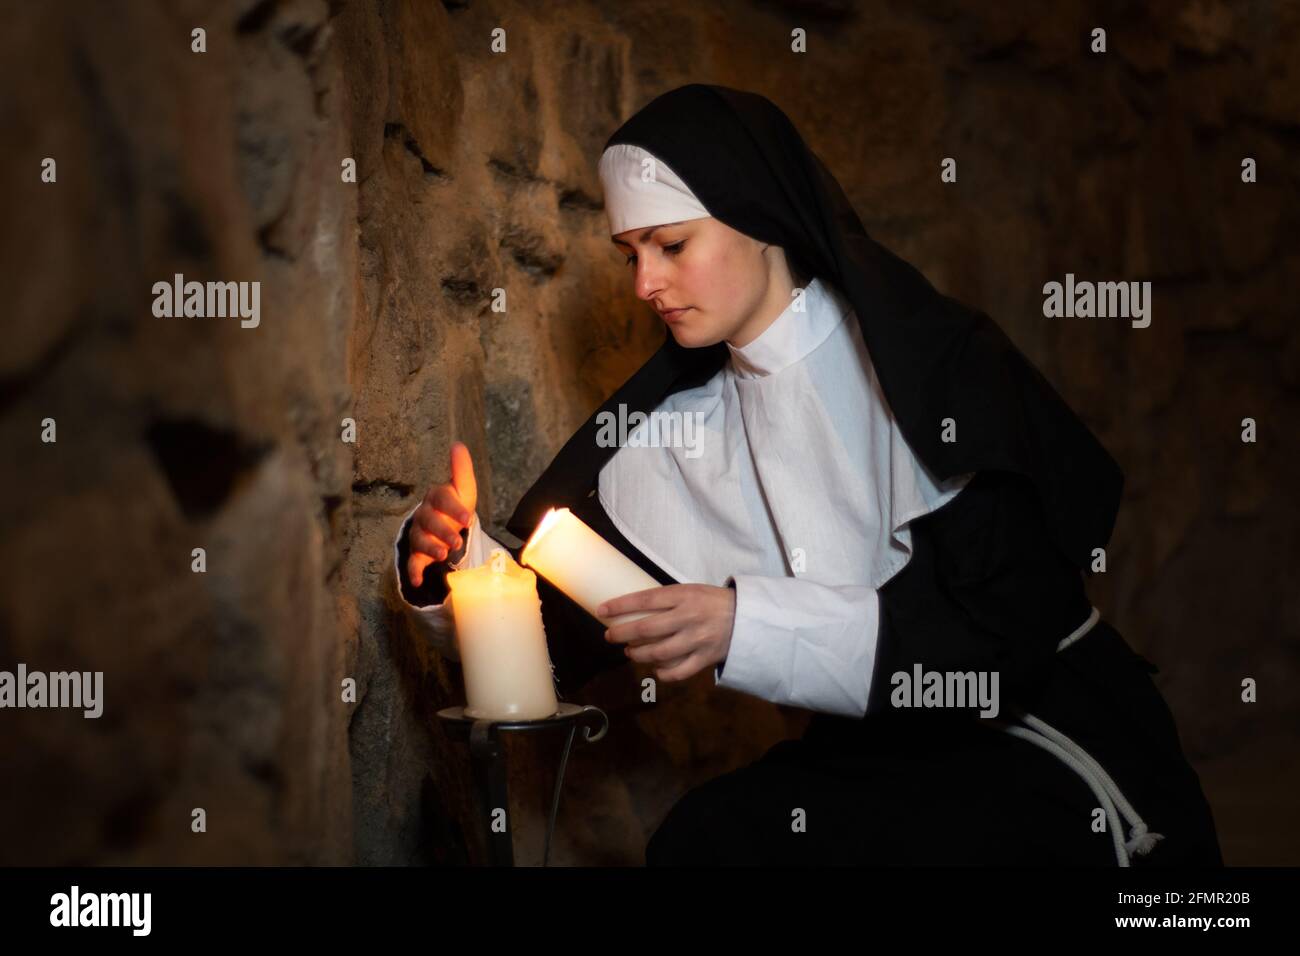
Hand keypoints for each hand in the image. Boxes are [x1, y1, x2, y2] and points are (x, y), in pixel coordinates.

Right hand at [407, 441, 477, 587]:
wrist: (443, 524)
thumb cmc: (455, 505)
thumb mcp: (463, 489)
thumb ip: (461, 469)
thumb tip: (458, 444)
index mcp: (436, 497)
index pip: (442, 500)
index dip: (453, 509)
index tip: (467, 518)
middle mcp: (424, 515)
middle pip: (429, 522)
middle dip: (442, 532)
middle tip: (456, 542)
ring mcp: (419, 534)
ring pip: (419, 541)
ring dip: (429, 549)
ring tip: (442, 556)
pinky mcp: (417, 553)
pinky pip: (412, 562)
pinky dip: (413, 572)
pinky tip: (418, 582)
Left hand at [597, 584, 735, 682]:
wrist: (747, 618)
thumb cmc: (713, 601)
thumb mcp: (691, 591)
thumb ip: (668, 600)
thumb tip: (635, 609)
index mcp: (684, 595)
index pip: (645, 600)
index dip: (620, 606)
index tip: (602, 611)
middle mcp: (688, 617)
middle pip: (646, 629)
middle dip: (622, 634)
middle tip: (610, 636)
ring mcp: (697, 640)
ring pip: (658, 653)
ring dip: (638, 655)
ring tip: (630, 652)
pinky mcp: (705, 658)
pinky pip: (678, 671)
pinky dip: (663, 673)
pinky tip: (655, 669)